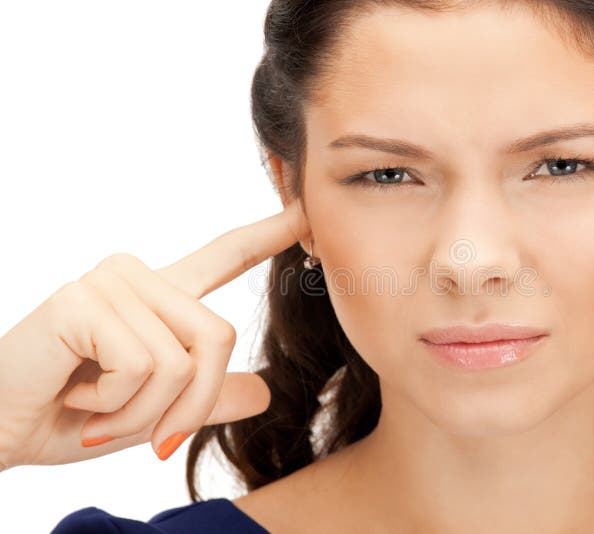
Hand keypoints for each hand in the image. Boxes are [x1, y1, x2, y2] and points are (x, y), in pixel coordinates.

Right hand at [0, 199, 310, 468]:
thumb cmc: (70, 418)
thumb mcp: (153, 414)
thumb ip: (207, 399)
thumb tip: (265, 392)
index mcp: (160, 296)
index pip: (225, 255)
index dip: (269, 234)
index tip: (306, 213)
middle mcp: (139, 276)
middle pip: (218, 337)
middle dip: (189, 406)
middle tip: (145, 433)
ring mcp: (110, 283)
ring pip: (181, 361)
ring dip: (142, 413)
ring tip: (95, 409)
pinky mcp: (82, 301)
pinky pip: (142, 365)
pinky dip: (115, 404)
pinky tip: (74, 394)